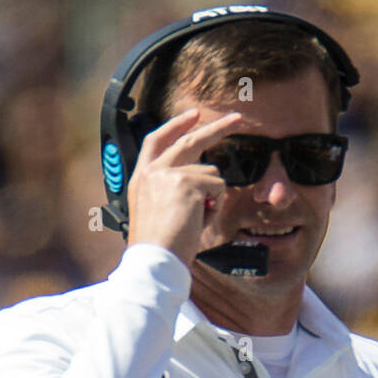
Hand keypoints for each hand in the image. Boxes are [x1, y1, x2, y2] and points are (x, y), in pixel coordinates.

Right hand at [126, 107, 242, 267]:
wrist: (153, 261)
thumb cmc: (158, 249)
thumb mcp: (156, 214)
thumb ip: (170, 191)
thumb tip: (204, 183)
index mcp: (141, 179)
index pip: (157, 140)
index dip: (176, 126)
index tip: (193, 116)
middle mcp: (153, 171)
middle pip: (189, 140)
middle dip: (216, 128)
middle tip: (236, 119)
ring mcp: (169, 174)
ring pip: (210, 174)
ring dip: (212, 198)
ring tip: (195, 221)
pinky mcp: (187, 183)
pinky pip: (218, 188)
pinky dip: (215, 207)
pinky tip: (199, 221)